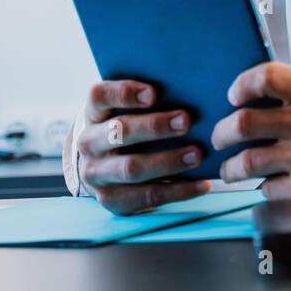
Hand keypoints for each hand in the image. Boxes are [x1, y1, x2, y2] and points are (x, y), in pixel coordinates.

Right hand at [66, 79, 211, 214]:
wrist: (99, 166)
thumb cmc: (125, 128)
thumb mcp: (124, 110)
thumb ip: (147, 100)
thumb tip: (188, 91)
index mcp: (92, 113)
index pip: (100, 97)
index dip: (124, 93)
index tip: (153, 93)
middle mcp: (89, 143)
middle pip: (118, 132)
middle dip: (154, 126)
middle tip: (186, 121)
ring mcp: (96, 174)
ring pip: (131, 168)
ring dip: (167, 162)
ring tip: (197, 155)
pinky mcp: (112, 199)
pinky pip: (147, 196)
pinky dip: (178, 191)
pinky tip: (202, 184)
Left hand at [210, 62, 290, 199]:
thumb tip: (244, 93)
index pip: (265, 77)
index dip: (240, 85)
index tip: (233, 98)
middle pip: (242, 123)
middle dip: (221, 133)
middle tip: (220, 139)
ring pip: (245, 162)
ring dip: (230, 167)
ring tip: (231, 168)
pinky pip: (265, 189)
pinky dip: (261, 186)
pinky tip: (266, 182)